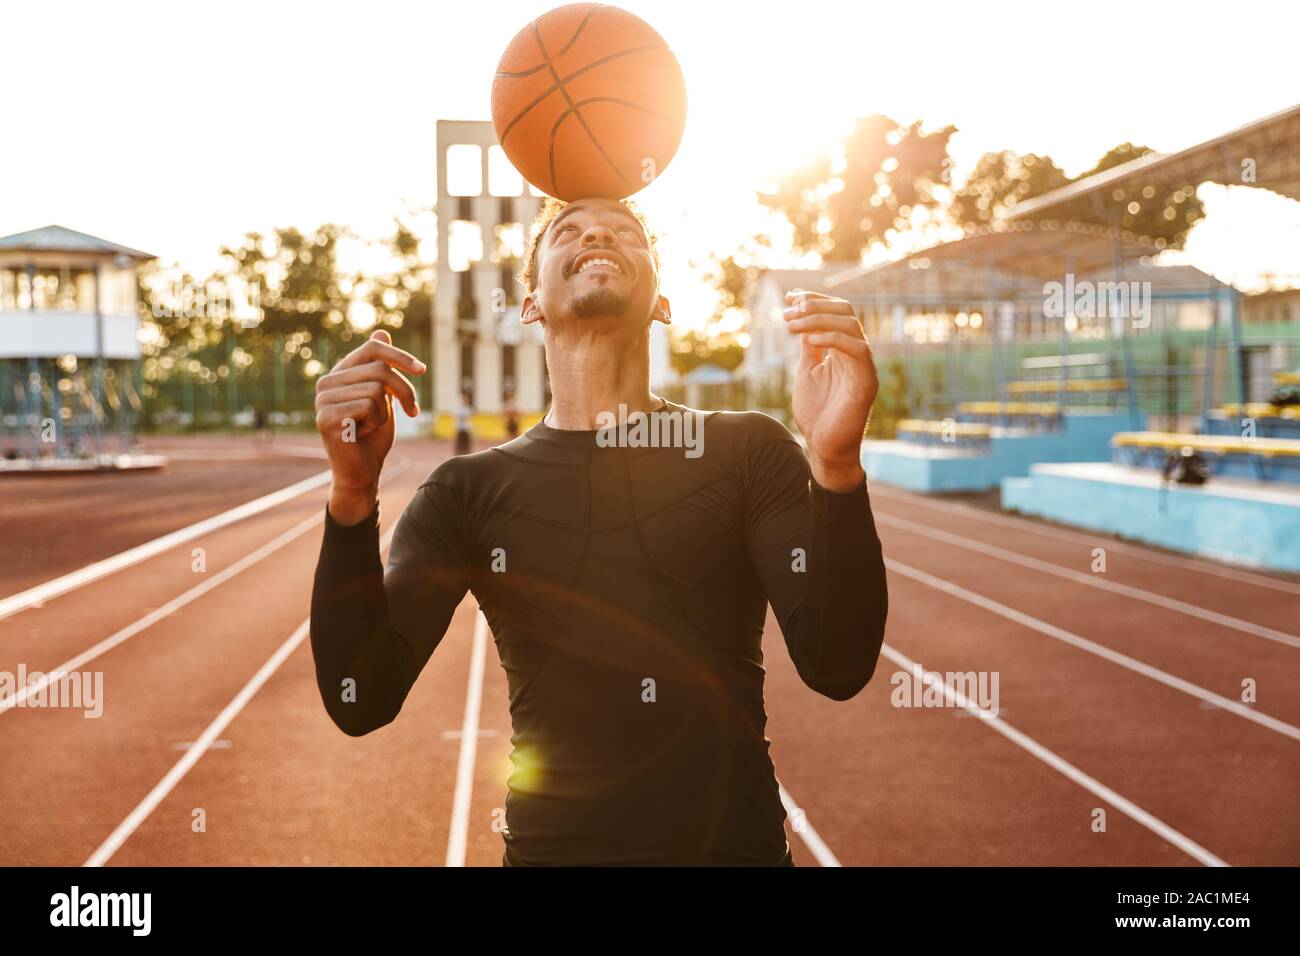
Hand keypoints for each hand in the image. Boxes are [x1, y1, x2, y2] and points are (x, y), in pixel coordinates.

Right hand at [315, 328, 424, 522]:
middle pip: (380, 369)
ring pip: (376, 389)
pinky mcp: (326, 417)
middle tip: (413, 411)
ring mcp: (323, 399)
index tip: (422, 370)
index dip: (400, 356)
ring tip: (374, 426)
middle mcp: (327, 382)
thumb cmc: (374, 436)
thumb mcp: (383, 397)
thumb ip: (381, 368)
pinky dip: (376, 422)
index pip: (372, 349)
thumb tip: (381, 333)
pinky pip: (367, 406)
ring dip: (386, 412)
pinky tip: (364, 433)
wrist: (362, 471)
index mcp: (340, 373)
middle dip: (405, 391)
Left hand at [783, 289, 876, 490]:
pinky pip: (859, 350)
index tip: (789, 297)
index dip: (814, 300)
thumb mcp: (807, 370)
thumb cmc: (817, 412)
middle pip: (845, 311)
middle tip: (790, 310)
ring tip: (793, 323)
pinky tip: (810, 340)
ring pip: (850, 325)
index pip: (835, 312)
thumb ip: (810, 346)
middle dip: (815, 305)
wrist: (825, 446)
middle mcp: (856, 353)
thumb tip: (803, 319)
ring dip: (818, 319)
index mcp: (843, 349)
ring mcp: (863, 366)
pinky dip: (835, 340)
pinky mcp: (867, 381)